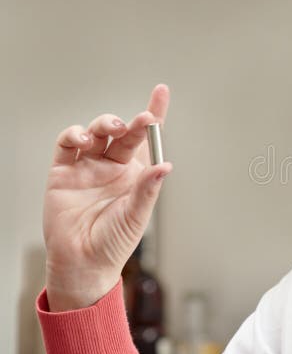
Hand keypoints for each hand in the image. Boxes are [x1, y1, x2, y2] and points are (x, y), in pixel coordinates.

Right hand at [42, 84, 172, 310]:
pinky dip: (74, 134)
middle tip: (140, 120)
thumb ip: (147, 190)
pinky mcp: (63, 171)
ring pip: (96, 132)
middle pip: (123, 133)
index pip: (147, 139)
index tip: (161, 91)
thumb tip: (165, 166)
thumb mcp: (136, 216)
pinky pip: (68, 144)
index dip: (154, 115)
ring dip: (104, 123)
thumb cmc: (113, 242)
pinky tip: (84, 138)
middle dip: (132, 122)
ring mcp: (88, 166)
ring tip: (111, 129)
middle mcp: (113, 166)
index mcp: (136, 173)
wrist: (82, 263)